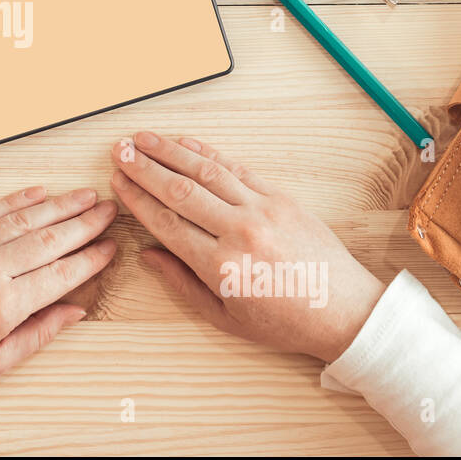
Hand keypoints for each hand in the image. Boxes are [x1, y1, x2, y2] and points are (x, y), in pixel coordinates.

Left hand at [0, 186, 116, 386]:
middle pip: (48, 241)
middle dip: (83, 224)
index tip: (111, 247)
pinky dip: (17, 201)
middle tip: (109, 211)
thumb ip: (40, 333)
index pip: (60, 275)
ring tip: (85, 196)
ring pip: (23, 220)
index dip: (90, 259)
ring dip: (58, 206)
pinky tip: (41, 193)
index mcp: (2, 307)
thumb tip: (77, 310)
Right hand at [110, 133, 383, 362]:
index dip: (137, 198)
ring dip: (171, 151)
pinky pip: (238, 169)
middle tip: (119, 150)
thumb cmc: (283, 321)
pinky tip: (187, 143)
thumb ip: (181, 282)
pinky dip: (209, 154)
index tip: (117, 181)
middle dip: (145, 167)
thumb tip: (147, 254)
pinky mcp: (282, 199)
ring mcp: (263, 210)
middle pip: (180, 190)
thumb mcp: (225, 316)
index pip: (166, 222)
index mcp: (221, 266)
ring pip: (207, 172)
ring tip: (144, 138)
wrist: (343, 310)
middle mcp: (240, 232)